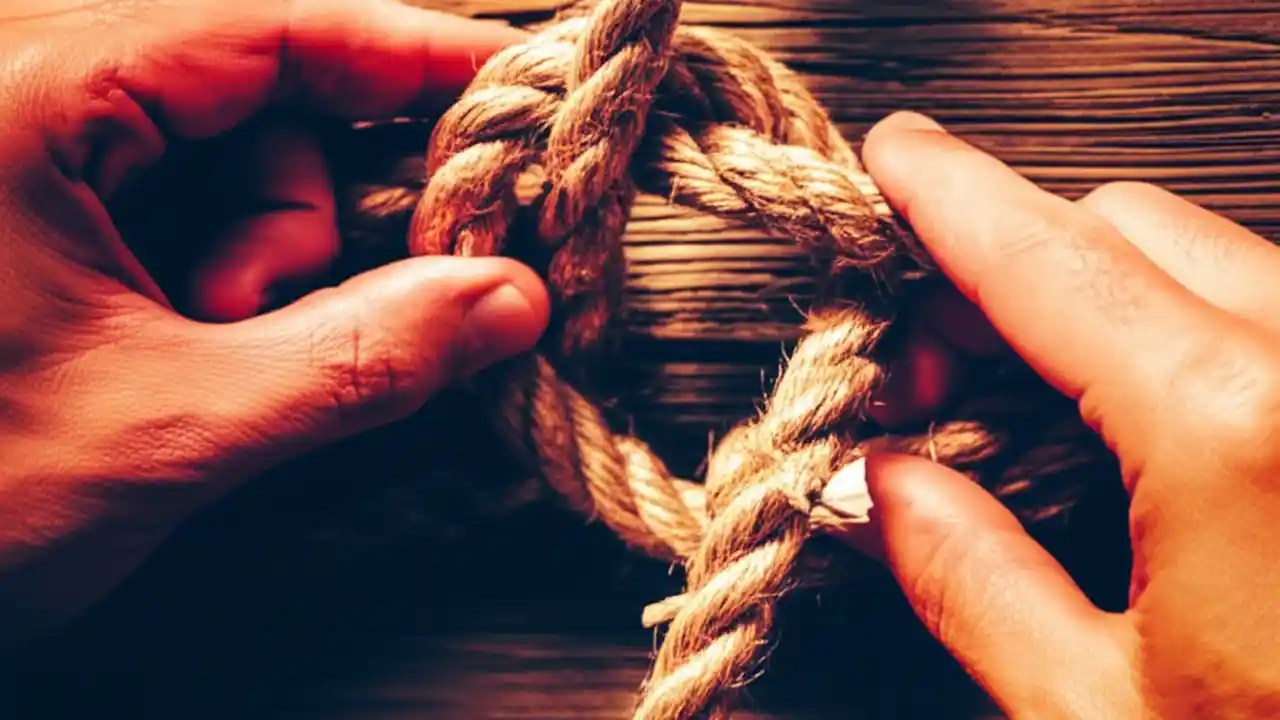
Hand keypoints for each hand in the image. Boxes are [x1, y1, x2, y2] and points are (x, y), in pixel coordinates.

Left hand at [0, 0, 547, 646]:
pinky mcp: (34, 204)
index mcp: (29, 93)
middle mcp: (24, 93)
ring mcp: (27, 149)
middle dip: (300, 226)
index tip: (511, 88)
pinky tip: (186, 339)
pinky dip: (217, 273)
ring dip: (255, 267)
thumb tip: (506, 300)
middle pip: (262, 110)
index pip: (274, 30)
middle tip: (260, 325)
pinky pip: (182, 206)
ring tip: (194, 354)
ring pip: (228, 166)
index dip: (412, 58)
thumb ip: (358, 360)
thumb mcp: (169, 429)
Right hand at [840, 111, 1279, 717]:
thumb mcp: (1102, 719)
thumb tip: (884, 489)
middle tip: (929, 380)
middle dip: (1001, 272)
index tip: (894, 164)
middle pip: (1120, 228)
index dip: (945, 198)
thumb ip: (972, 579)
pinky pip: (1270, 322)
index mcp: (1238, 432)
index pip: (1044, 257)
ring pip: (1205, 262)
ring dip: (1091, 307)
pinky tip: (1136, 443)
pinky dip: (1177, 344)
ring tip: (1027, 423)